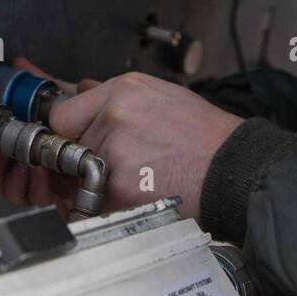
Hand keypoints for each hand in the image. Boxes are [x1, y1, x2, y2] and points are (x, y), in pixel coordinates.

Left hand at [0, 62, 241, 219]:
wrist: (235, 169)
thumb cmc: (204, 136)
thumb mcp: (161, 95)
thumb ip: (114, 96)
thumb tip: (80, 89)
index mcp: (121, 91)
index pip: (61, 114)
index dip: (65, 133)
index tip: (67, 142)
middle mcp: (113, 117)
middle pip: (65, 149)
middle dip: (80, 162)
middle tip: (116, 166)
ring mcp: (114, 153)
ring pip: (75, 180)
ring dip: (92, 187)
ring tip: (134, 180)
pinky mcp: (118, 188)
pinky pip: (92, 203)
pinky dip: (107, 206)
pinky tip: (139, 195)